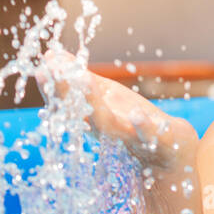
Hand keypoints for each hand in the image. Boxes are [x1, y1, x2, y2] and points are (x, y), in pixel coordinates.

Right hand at [36, 46, 197, 172]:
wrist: (174, 157)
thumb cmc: (134, 127)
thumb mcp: (106, 101)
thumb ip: (81, 82)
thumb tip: (51, 56)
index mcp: (94, 120)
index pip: (70, 103)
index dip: (54, 88)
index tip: (40, 69)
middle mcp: (109, 133)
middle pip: (82, 113)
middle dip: (66, 93)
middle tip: (49, 71)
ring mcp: (132, 140)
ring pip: (109, 126)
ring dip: (95, 105)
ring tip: (83, 80)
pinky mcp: (161, 143)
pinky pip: (151, 137)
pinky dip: (143, 128)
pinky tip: (136, 114)